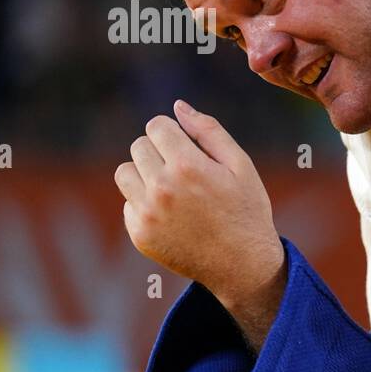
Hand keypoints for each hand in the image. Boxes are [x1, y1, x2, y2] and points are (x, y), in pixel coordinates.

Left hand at [114, 100, 282, 307]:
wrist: (243, 264)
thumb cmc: (246, 210)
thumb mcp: (241, 165)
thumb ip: (209, 131)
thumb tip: (178, 107)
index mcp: (187, 166)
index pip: (156, 126)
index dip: (172, 133)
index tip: (187, 148)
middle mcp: (161, 188)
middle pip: (139, 146)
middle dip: (159, 152)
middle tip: (185, 172)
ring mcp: (146, 214)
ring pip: (124, 173)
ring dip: (144, 174)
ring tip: (172, 189)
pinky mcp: (139, 234)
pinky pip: (128, 204)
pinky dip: (144, 205)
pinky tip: (172, 216)